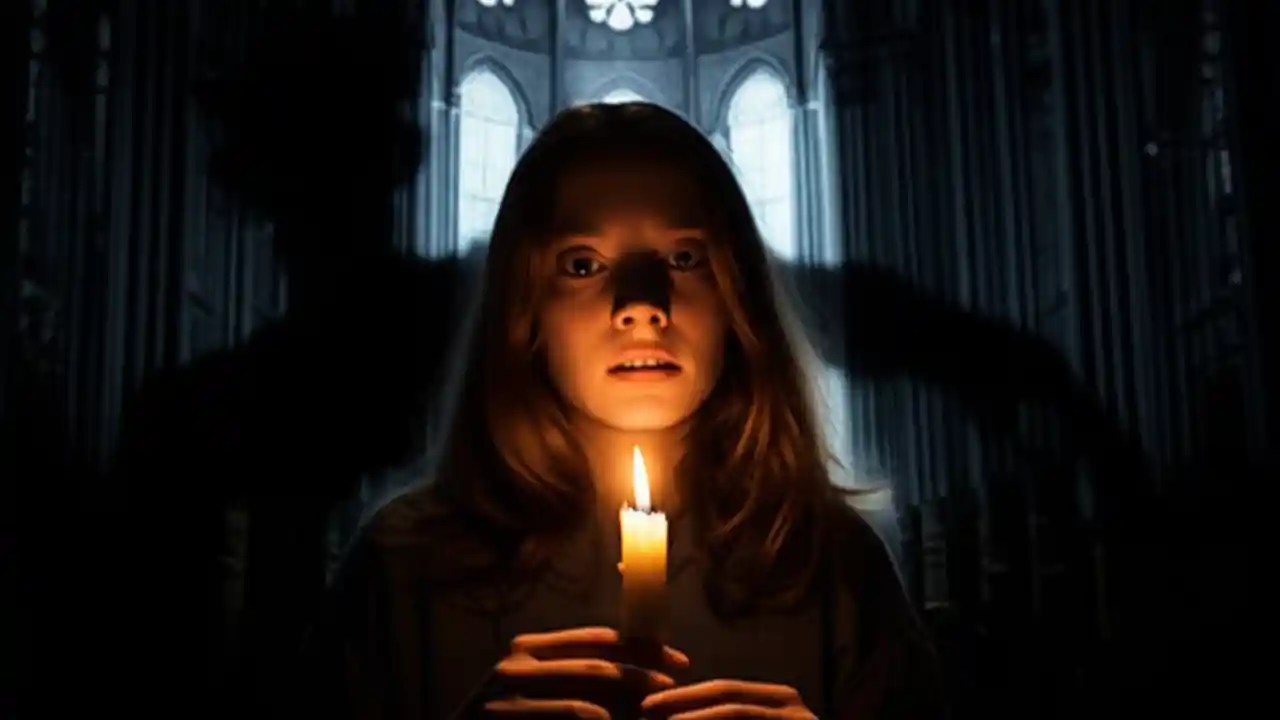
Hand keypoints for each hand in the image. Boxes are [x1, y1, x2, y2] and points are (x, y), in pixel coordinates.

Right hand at [482, 626, 690, 718]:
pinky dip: (598, 715)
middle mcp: (519, 660)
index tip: (677, 660)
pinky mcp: (505, 711)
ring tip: (652, 708)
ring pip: (587, 679)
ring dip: (627, 692)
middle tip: (672, 684)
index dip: (641, 647)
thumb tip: (644, 671)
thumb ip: (583, 682)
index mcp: (531, 648)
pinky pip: (569, 708)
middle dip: (641, 671)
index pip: (598, 640)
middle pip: (597, 659)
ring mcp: (509, 687)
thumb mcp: (547, 697)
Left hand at [641, 679, 816, 719]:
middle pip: (727, 697)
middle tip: (644, 710)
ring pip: (736, 712)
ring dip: (694, 717)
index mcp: (779, 700)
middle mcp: (790, 705)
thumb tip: (673, 716)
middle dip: (683, 702)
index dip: (684, 695)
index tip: (647, 705)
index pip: (724, 690)